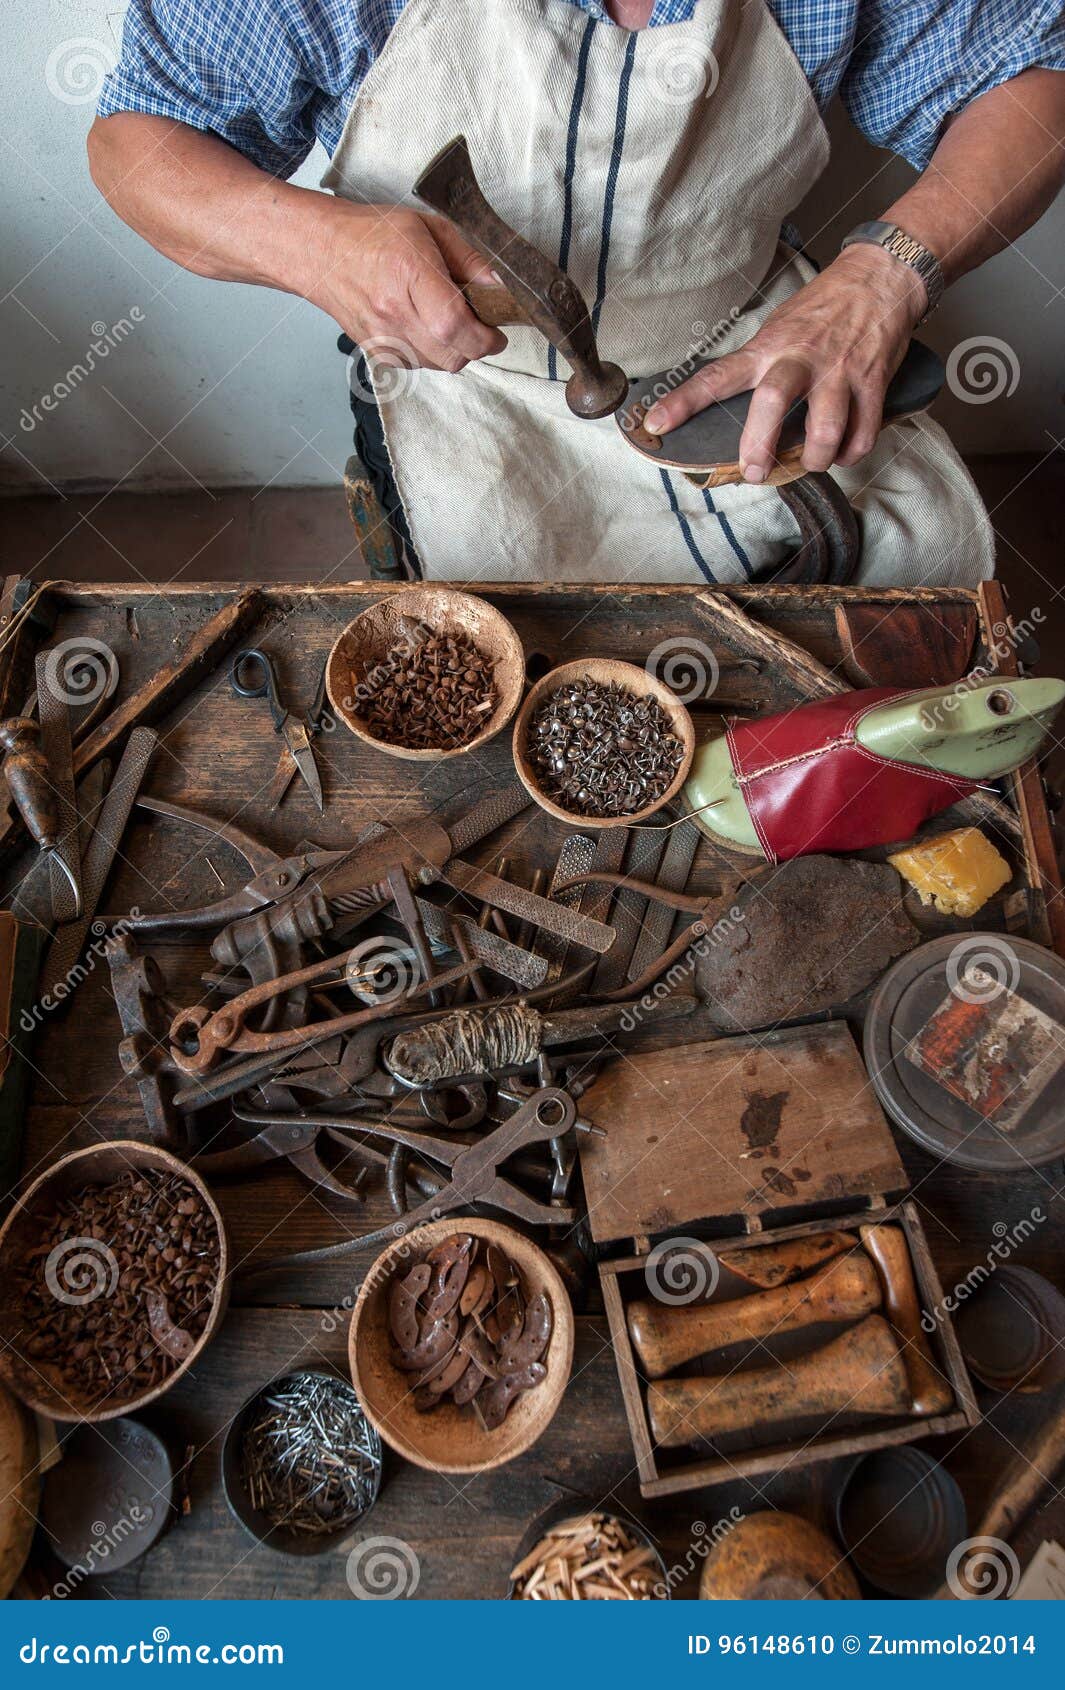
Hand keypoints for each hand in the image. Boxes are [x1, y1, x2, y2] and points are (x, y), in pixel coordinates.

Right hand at [306, 200, 506, 372]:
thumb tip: (499, 287)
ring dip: (454, 350)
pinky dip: (431, 353)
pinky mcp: (376, 351)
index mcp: (408, 271)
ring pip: (439, 365)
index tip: (497, 332)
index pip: (454, 324)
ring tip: (448, 321)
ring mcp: (381, 336)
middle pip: (452, 354)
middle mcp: (392, 310)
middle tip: (479, 325)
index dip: (484, 336)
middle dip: (476, 346)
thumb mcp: (429, 228)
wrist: (321, 251)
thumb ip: (469, 259)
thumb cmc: (373, 233)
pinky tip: (424, 327)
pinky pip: (419, 365)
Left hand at [642, 245, 927, 479]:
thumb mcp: (779, 328)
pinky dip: (851, 453)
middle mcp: (800, 359)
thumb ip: (758, 366)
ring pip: (825, 429)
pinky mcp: (872, 382)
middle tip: (753, 472)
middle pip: (771, 403)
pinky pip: (863, 433)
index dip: (684, 402)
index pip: (717, 376)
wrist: (880, 277)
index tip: (657, 424)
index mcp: (768, 347)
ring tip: (810, 463)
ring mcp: (838, 372)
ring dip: (816, 459)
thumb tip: (730, 409)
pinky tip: (842, 452)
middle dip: (759, 447)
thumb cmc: (823, 308)